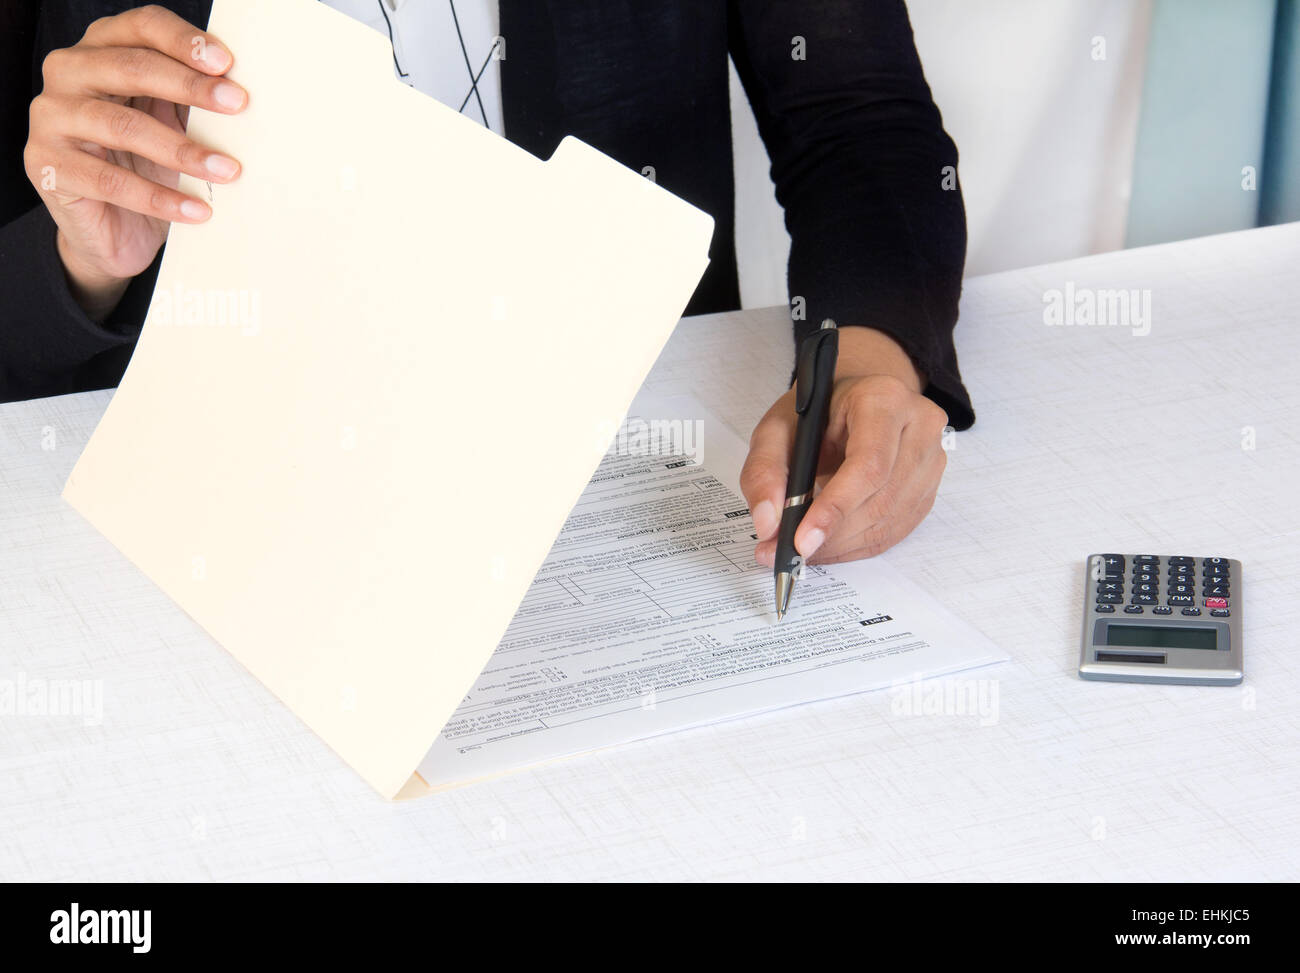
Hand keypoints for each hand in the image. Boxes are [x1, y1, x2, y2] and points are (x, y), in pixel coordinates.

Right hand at [23, 5, 246, 319]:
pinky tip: (197, 210)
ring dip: (183, 150)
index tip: (227, 63)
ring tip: (227, 170)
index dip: (184, 41)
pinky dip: (160, 198)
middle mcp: (67, 74)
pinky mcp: (47, 166)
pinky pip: (111, 182)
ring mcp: (50, 119)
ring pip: (123, 126)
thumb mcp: (170, 124)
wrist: (112, 231)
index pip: (141, 27)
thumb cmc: (145, 167)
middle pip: (131, 68)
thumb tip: (239, 91)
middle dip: (190, 86)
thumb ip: (190, 99)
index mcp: (100, 50)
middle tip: (237, 104)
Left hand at [740, 326, 949, 565]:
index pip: (869, 464)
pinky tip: (829, 545)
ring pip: (888, 522)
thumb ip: (765, 471)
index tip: (801, 540)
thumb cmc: (819, 412)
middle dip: (831, 535)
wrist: (854, 402)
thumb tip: (768, 524)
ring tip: (802, 549)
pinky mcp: (929, 488)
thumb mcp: (778, 428)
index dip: (835, 508)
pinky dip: (856, 547)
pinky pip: (895, 531)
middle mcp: (919, 427)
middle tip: (787, 553)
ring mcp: (931, 459)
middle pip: (881, 499)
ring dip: (841, 546)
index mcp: (884, 400)